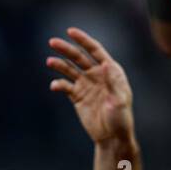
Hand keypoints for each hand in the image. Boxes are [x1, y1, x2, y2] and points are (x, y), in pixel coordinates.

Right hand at [47, 27, 135, 146]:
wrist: (111, 138)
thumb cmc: (121, 119)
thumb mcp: (120, 100)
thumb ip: (113, 82)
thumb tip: (105, 64)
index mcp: (110, 70)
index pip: (94, 50)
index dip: (83, 40)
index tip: (70, 32)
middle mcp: (96, 74)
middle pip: (79, 57)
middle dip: (66, 49)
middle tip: (52, 42)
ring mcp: (86, 85)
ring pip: (70, 70)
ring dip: (59, 64)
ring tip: (49, 62)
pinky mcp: (77, 97)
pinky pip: (66, 87)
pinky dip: (59, 84)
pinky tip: (54, 86)